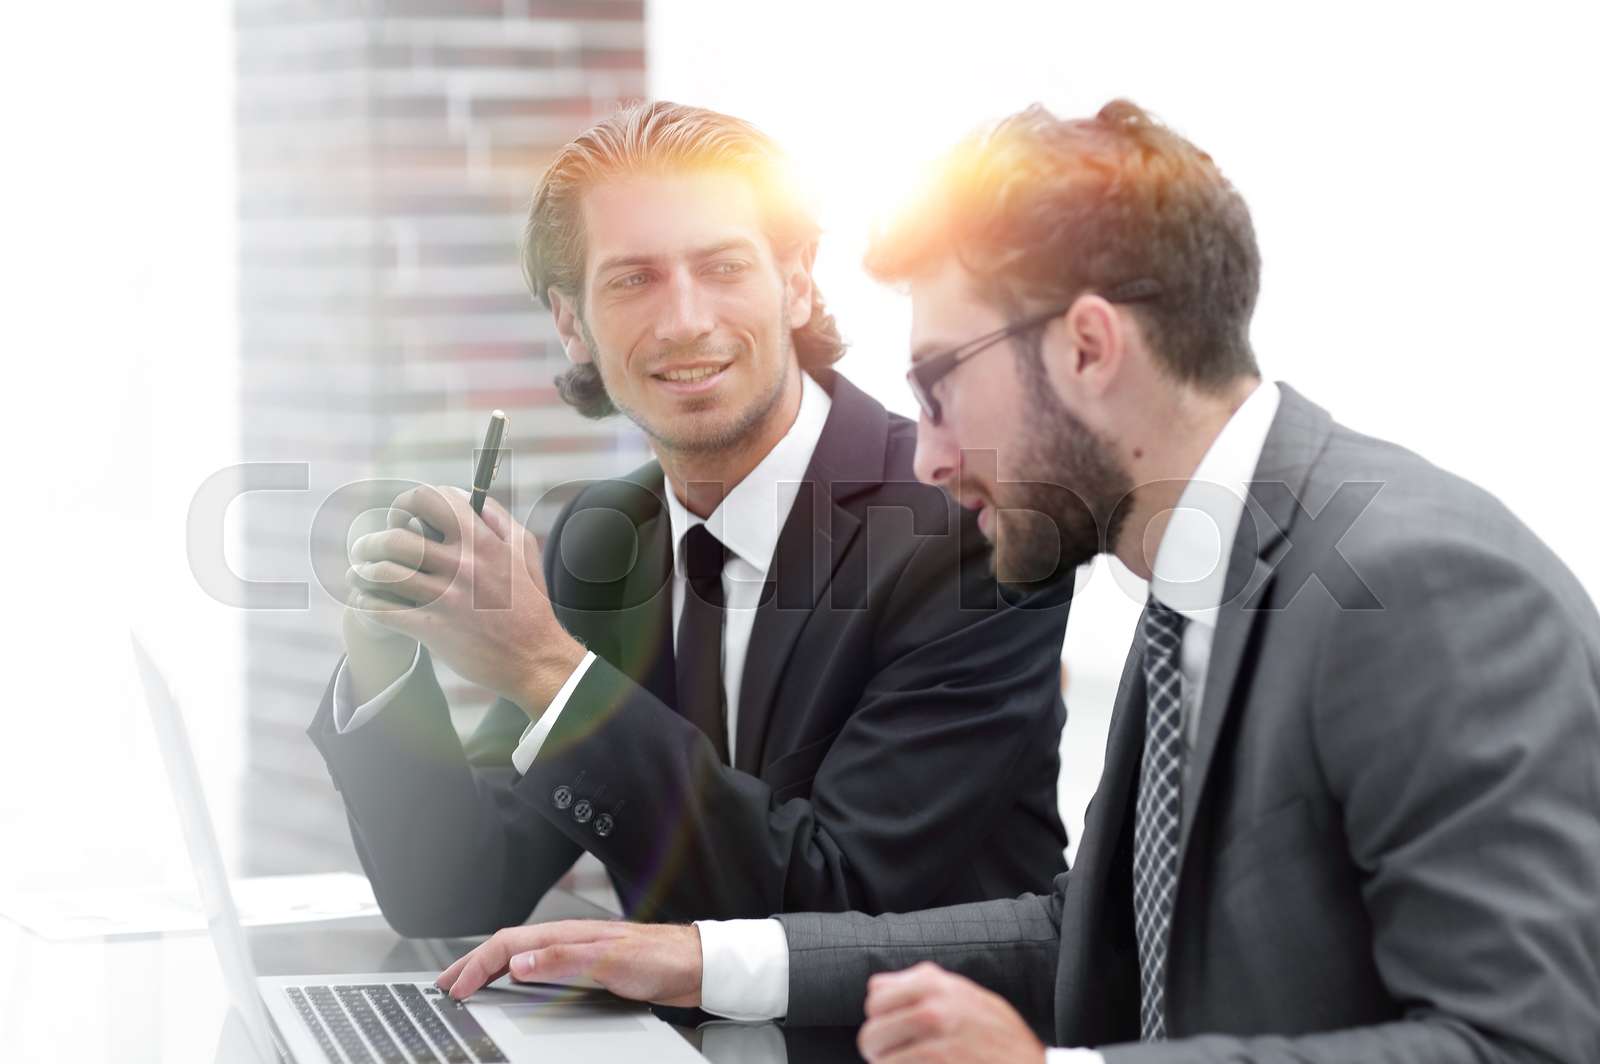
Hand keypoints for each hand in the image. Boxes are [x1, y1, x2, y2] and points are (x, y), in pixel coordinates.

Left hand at [345, 484, 584, 717]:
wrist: (534, 656)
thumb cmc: (528, 602)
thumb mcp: (523, 550)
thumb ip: (497, 518)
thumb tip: (467, 496)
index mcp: (481, 541)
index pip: (430, 500)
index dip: (406, 502)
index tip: (401, 516)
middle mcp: (460, 565)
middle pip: (395, 539)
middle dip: (373, 541)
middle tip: (368, 548)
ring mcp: (444, 598)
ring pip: (383, 573)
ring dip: (363, 572)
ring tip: (359, 575)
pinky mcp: (431, 628)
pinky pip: (382, 610)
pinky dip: (366, 603)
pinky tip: (367, 601)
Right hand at [436, 920, 702, 1007]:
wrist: (690, 964)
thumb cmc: (657, 958)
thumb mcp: (606, 962)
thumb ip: (561, 960)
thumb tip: (518, 962)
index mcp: (564, 934)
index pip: (507, 945)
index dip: (475, 965)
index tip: (454, 987)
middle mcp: (565, 940)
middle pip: (507, 948)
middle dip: (472, 965)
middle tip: (445, 985)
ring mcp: (573, 952)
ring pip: (519, 957)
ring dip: (489, 970)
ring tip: (467, 984)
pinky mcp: (583, 967)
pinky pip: (536, 969)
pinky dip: (513, 976)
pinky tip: (512, 986)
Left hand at [858, 962, 1044, 1063]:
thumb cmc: (996, 1032)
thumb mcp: (963, 994)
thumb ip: (921, 985)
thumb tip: (874, 988)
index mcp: (934, 983)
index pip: (875, 1000)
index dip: (881, 1020)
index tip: (892, 1033)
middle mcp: (933, 1009)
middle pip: (872, 1034)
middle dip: (878, 1051)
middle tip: (892, 1058)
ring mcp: (938, 1045)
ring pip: (883, 1061)